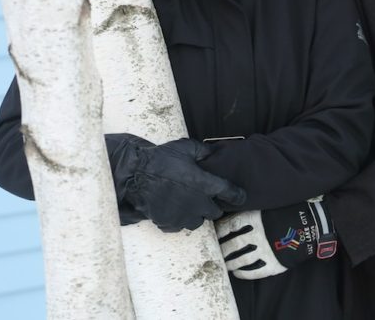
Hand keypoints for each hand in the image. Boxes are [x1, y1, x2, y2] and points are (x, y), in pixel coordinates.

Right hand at [106, 134, 245, 231]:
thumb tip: (216, 152)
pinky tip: (172, 208)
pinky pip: (179, 226)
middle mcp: (197, 203)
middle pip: (214, 212)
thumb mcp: (185, 148)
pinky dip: (178, 220)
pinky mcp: (168, 223)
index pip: (231, 193)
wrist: (135, 174)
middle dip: (211, 205)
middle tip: (202, 195)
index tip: (240, 197)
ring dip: (196, 214)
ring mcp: (182, 216)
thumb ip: (204, 151)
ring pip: (198, 222)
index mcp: (204, 184)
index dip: (237, 195)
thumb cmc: (161, 159)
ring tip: (187, 203)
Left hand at [215, 198, 337, 279]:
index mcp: (256, 217)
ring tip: (225, 264)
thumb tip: (239, 206)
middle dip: (223, 249)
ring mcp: (265, 250)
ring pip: (241, 259)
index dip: (221, 230)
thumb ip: (255, 208)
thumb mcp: (270, 204)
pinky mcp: (274, 263)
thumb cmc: (292, 209)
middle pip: (233, 245)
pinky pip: (255, 271)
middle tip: (217, 251)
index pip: (231, 225)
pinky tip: (238, 273)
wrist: (314, 224)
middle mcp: (257, 235)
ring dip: (230, 263)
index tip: (216, 233)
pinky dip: (244, 273)